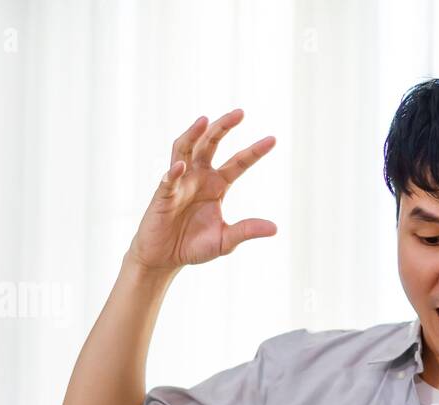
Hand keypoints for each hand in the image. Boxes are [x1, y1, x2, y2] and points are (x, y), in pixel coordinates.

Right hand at [127, 109, 277, 271]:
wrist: (164, 258)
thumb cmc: (194, 246)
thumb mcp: (225, 240)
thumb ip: (247, 230)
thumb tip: (275, 228)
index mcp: (218, 184)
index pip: (238, 162)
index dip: (254, 151)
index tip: (273, 139)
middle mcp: (199, 177)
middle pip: (211, 144)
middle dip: (224, 127)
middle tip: (240, 112)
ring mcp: (180, 182)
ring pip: (186, 150)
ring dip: (194, 135)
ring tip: (204, 120)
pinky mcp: (163, 195)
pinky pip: (168, 180)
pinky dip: (173, 173)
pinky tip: (180, 167)